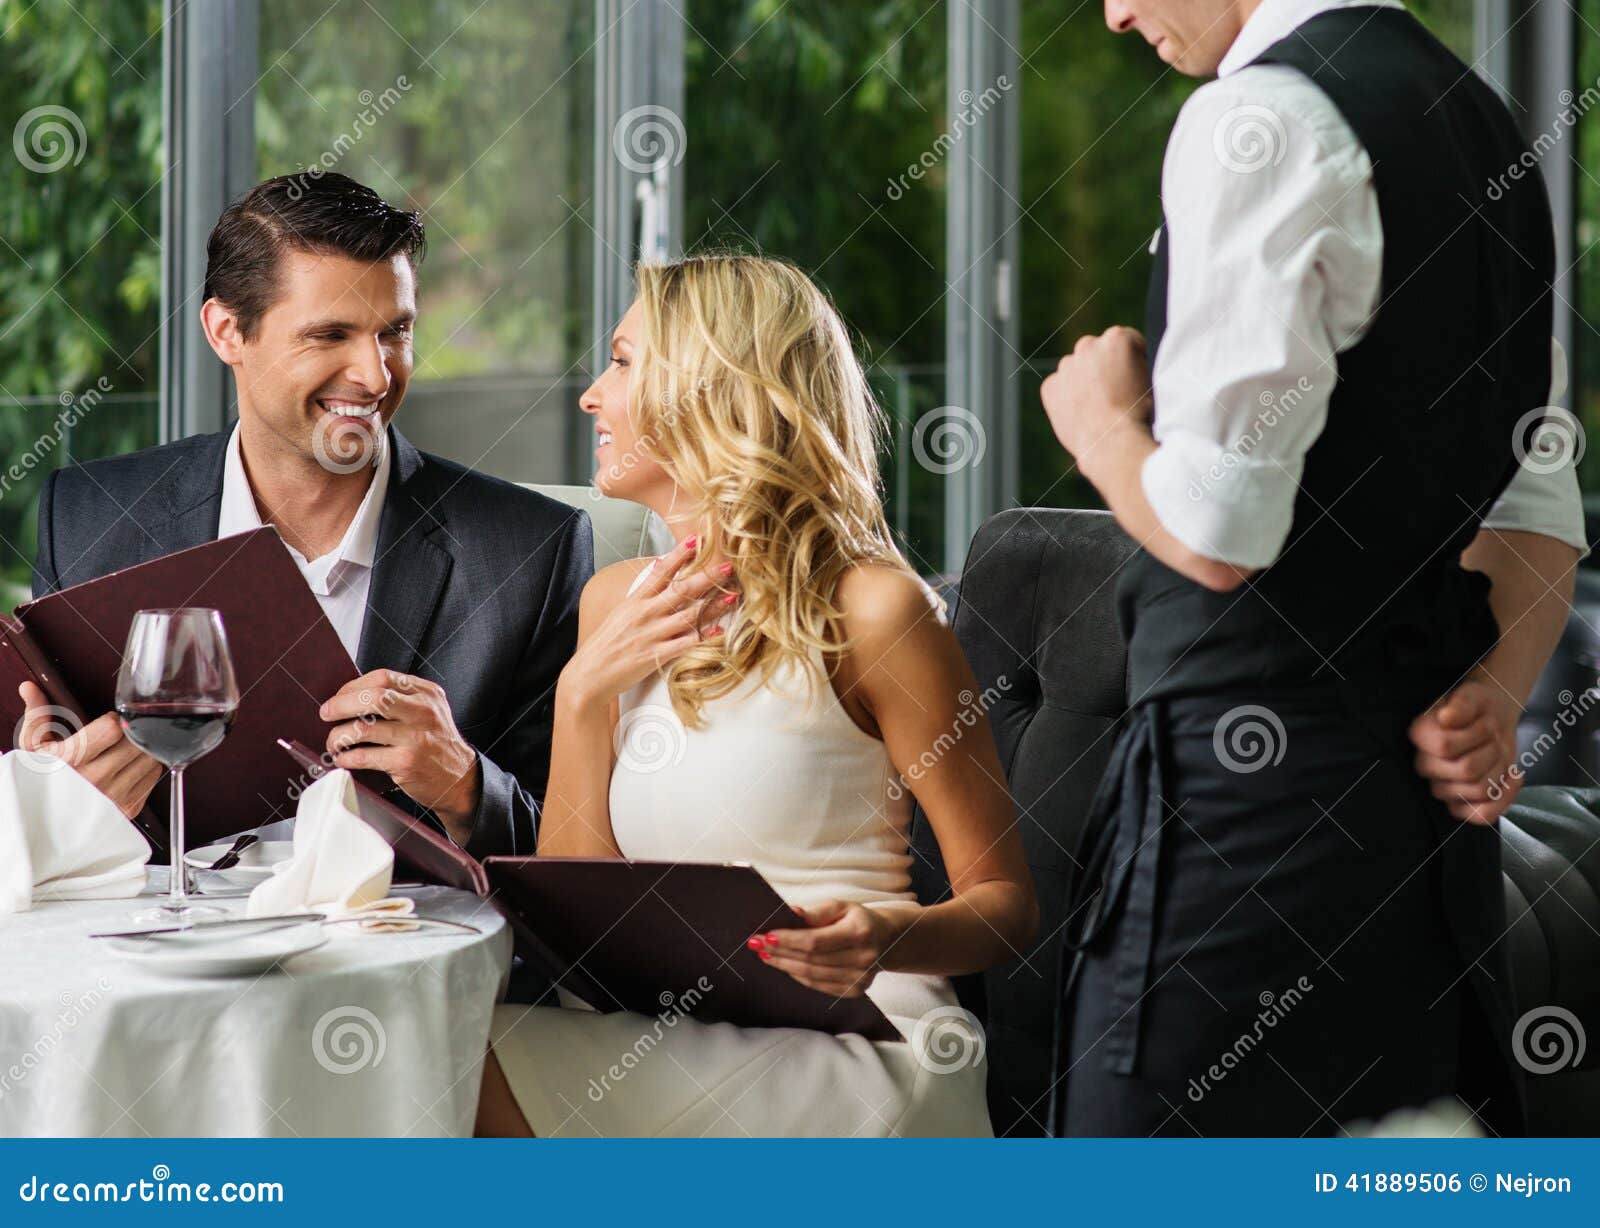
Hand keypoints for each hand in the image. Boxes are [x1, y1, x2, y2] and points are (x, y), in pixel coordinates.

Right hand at [15, 681, 162, 819]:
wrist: (42, 824)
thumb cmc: (39, 782)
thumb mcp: (32, 748)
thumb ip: (38, 715)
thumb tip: (29, 687)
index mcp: (70, 762)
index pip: (113, 729)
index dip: (113, 720)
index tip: (108, 722)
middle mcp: (95, 782)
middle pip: (136, 742)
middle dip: (130, 733)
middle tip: (118, 737)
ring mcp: (115, 798)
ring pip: (150, 758)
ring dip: (142, 749)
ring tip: (123, 751)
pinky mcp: (129, 809)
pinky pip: (153, 777)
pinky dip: (146, 767)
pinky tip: (128, 767)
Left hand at [319, 670, 479, 842]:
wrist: (461, 779)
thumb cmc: (438, 744)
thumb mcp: (431, 710)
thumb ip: (402, 699)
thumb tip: (352, 697)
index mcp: (427, 693)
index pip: (382, 678)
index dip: (353, 686)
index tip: (340, 697)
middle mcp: (423, 711)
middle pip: (372, 697)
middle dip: (341, 705)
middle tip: (327, 713)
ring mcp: (415, 737)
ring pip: (363, 728)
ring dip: (339, 736)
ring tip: (335, 742)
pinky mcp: (406, 762)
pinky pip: (364, 756)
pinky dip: (347, 758)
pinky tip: (344, 759)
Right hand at [561, 534, 734, 710]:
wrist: (590, 674)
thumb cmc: (606, 644)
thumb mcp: (621, 611)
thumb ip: (643, 590)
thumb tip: (658, 564)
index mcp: (636, 601)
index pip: (660, 572)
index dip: (679, 555)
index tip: (696, 540)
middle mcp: (645, 614)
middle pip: (681, 590)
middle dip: (706, 577)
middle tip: (726, 566)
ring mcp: (652, 634)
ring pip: (688, 615)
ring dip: (713, 606)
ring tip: (731, 596)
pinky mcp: (656, 655)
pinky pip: (686, 644)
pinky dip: (704, 638)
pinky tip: (719, 632)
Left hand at [753, 899, 908, 996]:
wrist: (888, 940)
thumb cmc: (858, 919)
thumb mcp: (842, 906)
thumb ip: (817, 912)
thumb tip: (792, 914)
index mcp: (860, 933)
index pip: (815, 941)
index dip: (788, 940)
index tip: (766, 936)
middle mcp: (863, 959)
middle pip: (810, 960)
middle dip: (780, 952)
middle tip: (757, 945)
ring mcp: (860, 979)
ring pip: (812, 976)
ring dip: (785, 965)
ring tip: (766, 955)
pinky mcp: (854, 991)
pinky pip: (818, 985)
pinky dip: (799, 975)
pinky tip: (786, 966)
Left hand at [1039, 326, 1154, 477]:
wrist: (1113, 443)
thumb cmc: (1139, 415)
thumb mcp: (1151, 381)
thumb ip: (1138, 365)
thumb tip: (1133, 365)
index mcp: (1117, 338)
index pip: (1127, 341)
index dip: (1133, 361)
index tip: (1134, 377)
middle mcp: (1088, 345)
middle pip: (1097, 352)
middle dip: (1105, 367)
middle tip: (1115, 393)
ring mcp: (1066, 366)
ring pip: (1076, 369)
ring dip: (1084, 381)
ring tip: (1099, 407)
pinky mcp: (1050, 387)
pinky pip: (1059, 388)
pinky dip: (1066, 397)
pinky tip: (1082, 414)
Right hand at [1408, 674, 1521, 825]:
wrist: (1491, 720)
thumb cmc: (1479, 708)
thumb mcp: (1474, 696)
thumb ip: (1463, 704)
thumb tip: (1447, 718)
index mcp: (1420, 736)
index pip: (1445, 746)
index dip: (1476, 734)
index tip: (1486, 722)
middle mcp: (1425, 764)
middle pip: (1466, 770)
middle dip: (1493, 751)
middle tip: (1495, 737)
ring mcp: (1442, 788)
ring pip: (1479, 790)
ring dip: (1500, 768)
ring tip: (1500, 753)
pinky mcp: (1461, 805)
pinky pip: (1481, 815)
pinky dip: (1504, 798)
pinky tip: (1514, 777)